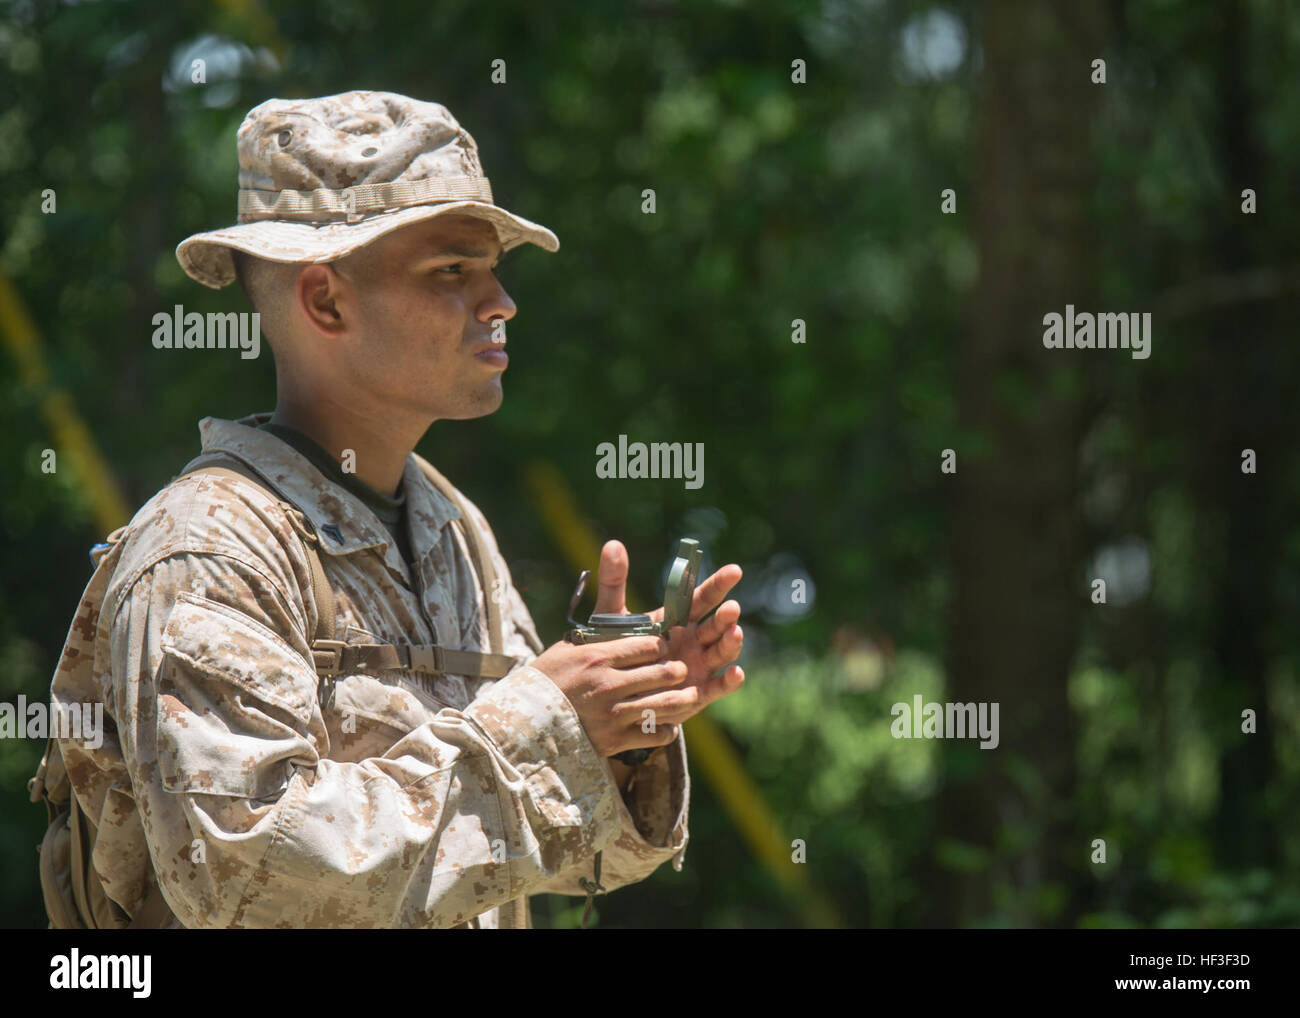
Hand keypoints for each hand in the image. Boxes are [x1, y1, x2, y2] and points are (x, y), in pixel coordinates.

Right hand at [530, 635, 687, 758]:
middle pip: (664, 672)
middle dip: (678, 670)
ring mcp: (613, 714)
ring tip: (688, 695)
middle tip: (681, 670)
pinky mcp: (614, 740)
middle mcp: (608, 684)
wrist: (522, 724)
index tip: (665, 647)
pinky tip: (666, 724)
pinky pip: (655, 735)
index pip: (649, 644)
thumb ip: (601, 639)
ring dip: (683, 698)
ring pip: (666, 704)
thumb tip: (630, 624)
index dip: (662, 645)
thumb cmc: (547, 681)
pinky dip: (666, 730)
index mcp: (597, 656)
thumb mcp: (569, 649)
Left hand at [589, 540, 744, 728]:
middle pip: (715, 625)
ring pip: (721, 651)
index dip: (718, 585)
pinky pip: (717, 687)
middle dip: (725, 616)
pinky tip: (736, 673)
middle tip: (731, 607)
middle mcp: (693, 640)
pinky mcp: (698, 692)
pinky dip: (729, 681)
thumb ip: (613, 582)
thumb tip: (612, 543)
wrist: (609, 693)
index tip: (734, 571)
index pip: (701, 598)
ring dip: (731, 643)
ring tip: (734, 632)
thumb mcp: (612, 616)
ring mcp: (698, 665)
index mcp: (677, 619)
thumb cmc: (616, 651)